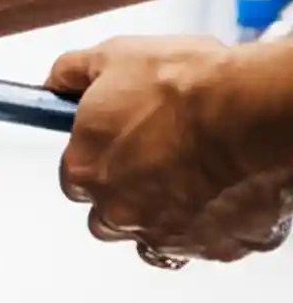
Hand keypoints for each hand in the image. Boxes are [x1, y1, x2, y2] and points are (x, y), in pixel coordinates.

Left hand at [47, 35, 292, 263]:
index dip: (96, 159)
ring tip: (187, 182)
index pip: (74, 178)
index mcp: (85, 169)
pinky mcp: (208, 246)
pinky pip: (199, 246)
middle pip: (106, 216)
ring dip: (159, 217)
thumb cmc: (183, 84)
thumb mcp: (113, 57)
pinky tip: (217, 198)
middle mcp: (116, 210)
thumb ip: (71, 74)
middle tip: (154, 162)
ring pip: (149, 236)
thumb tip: (56, 82)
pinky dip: (204, 228)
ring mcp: (161, 232)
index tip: (116, 145)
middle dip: (123, 195)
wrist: (247, 107)